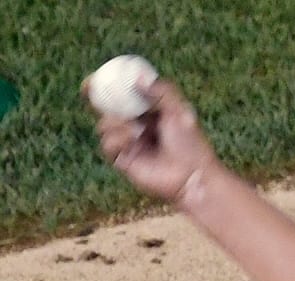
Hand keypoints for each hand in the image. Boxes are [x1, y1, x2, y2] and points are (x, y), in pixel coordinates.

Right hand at [86, 76, 218, 203]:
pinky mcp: (122, 159)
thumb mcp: (180, 112)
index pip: (123, 95)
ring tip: (137, 130)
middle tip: (88, 89)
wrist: (192, 175)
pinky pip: (107, 144)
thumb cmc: (190, 144)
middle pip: (107, 108)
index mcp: (149, 113)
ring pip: (104, 124)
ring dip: (115, 122)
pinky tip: (133, 140)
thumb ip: (162, 92)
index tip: (95, 77)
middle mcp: (135, 126)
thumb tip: (139, 77)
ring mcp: (128, 143)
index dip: (107, 86)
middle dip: (95, 98)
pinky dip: (117, 138)